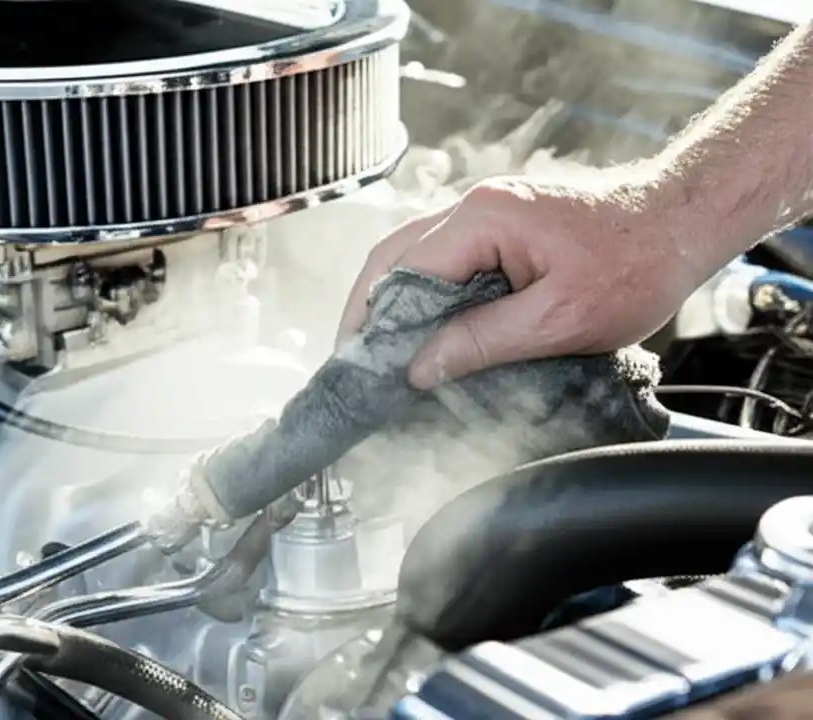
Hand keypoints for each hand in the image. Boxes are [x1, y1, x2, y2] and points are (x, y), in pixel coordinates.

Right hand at [337, 173, 720, 388]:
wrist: (682, 223)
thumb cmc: (637, 264)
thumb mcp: (560, 319)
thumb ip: (483, 341)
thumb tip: (420, 366)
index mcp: (484, 219)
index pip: (404, 272)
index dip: (375, 321)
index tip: (359, 363)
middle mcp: (474, 206)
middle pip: (393, 256)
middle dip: (367, 308)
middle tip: (353, 359)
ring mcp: (485, 211)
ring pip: (412, 254)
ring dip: (389, 299)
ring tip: (376, 346)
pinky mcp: (498, 225)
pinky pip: (441, 256)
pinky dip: (420, 290)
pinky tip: (418, 324)